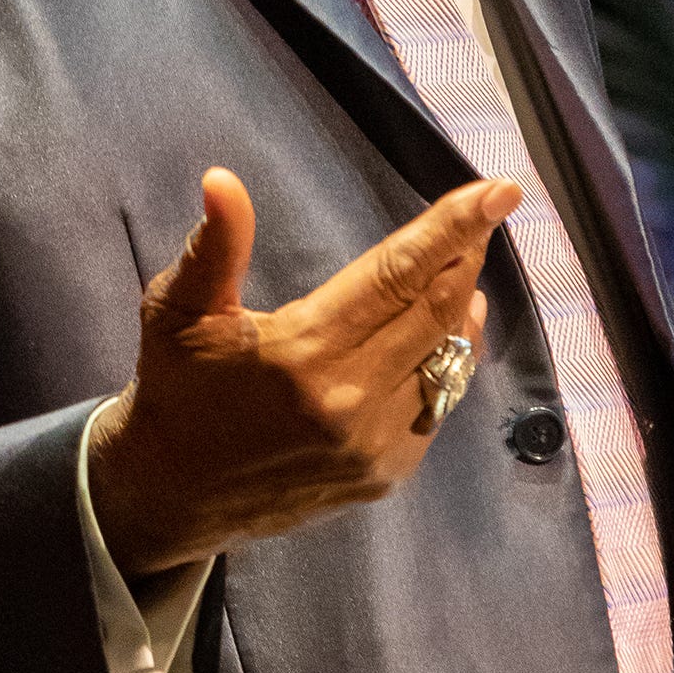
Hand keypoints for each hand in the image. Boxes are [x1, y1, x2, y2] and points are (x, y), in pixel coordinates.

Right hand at [85, 168, 510, 579]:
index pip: (398, 275)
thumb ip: (214, 246)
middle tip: (486, 211)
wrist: (172, 493)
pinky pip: (436, 404)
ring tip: (465, 266)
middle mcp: (351, 400)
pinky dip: (447, 360)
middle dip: (467, 255)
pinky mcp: (383, 474)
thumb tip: (222, 179)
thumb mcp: (178, 310)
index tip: (500, 190)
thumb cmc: (178, 389)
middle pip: (437, 310)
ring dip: (462, 307)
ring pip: (447, 360)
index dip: (454, 228)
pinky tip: (440, 332)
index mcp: (306, 352)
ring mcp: (374, 444)